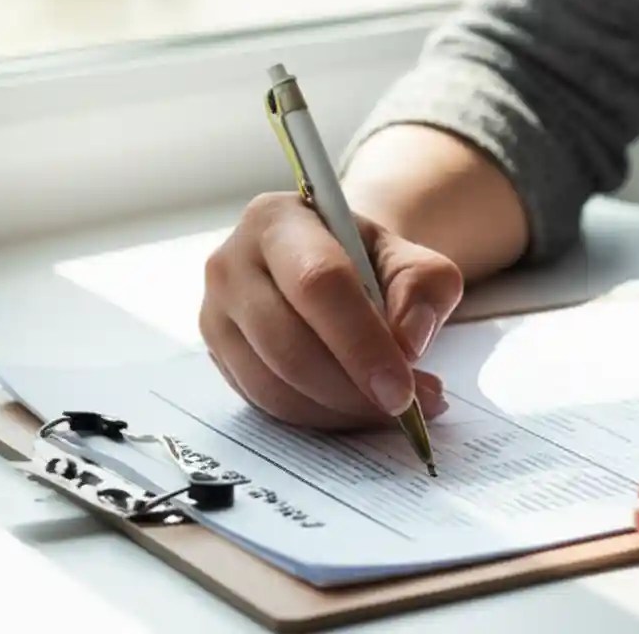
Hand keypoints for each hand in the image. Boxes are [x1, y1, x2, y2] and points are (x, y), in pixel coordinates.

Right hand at [200, 193, 462, 428]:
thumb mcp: (411, 259)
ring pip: (273, 384)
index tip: (401, 390)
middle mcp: (231, 264)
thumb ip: (423, 290)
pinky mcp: (218, 357)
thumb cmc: (367, 261)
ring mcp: (215, 313)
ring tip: (391, 408)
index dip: (361, 343)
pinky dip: (319, 418)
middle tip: (405, 408)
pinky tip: (356, 409)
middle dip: (351, 389)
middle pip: (287, 342)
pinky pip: (266, 404)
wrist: (327, 266)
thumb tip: (407, 344)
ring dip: (339, 410)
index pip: (317, 283)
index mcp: (278, 221)